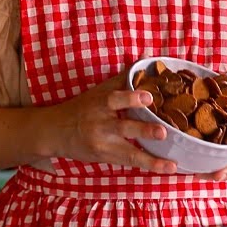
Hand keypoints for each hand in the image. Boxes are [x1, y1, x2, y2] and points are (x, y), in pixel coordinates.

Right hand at [36, 73, 177, 173]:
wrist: (55, 132)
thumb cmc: (82, 108)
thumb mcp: (98, 91)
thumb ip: (122, 79)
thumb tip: (145, 59)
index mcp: (99, 104)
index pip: (114, 100)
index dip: (131, 98)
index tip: (148, 97)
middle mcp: (100, 125)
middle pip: (123, 128)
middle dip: (143, 130)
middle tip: (162, 132)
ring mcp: (103, 144)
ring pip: (128, 152)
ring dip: (151, 159)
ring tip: (171, 165)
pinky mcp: (106, 157)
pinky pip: (130, 162)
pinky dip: (150, 165)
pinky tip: (169, 168)